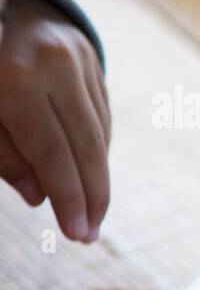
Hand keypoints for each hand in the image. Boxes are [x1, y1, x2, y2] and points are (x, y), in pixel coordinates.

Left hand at [0, 0, 110, 241]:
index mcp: (16, 78)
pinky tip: (89, 169)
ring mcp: (79, 56)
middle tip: (90, 233)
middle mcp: (55, 65)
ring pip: (98, 130)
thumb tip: (38, 196)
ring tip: (92, 210)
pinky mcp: (91, 56)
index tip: (77, 233)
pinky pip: (100, 112)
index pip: (53, 152)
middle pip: (86, 145)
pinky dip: (96, 144)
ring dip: (97, 174)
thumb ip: (3, 154)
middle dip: (91, 194)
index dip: (68, 197)